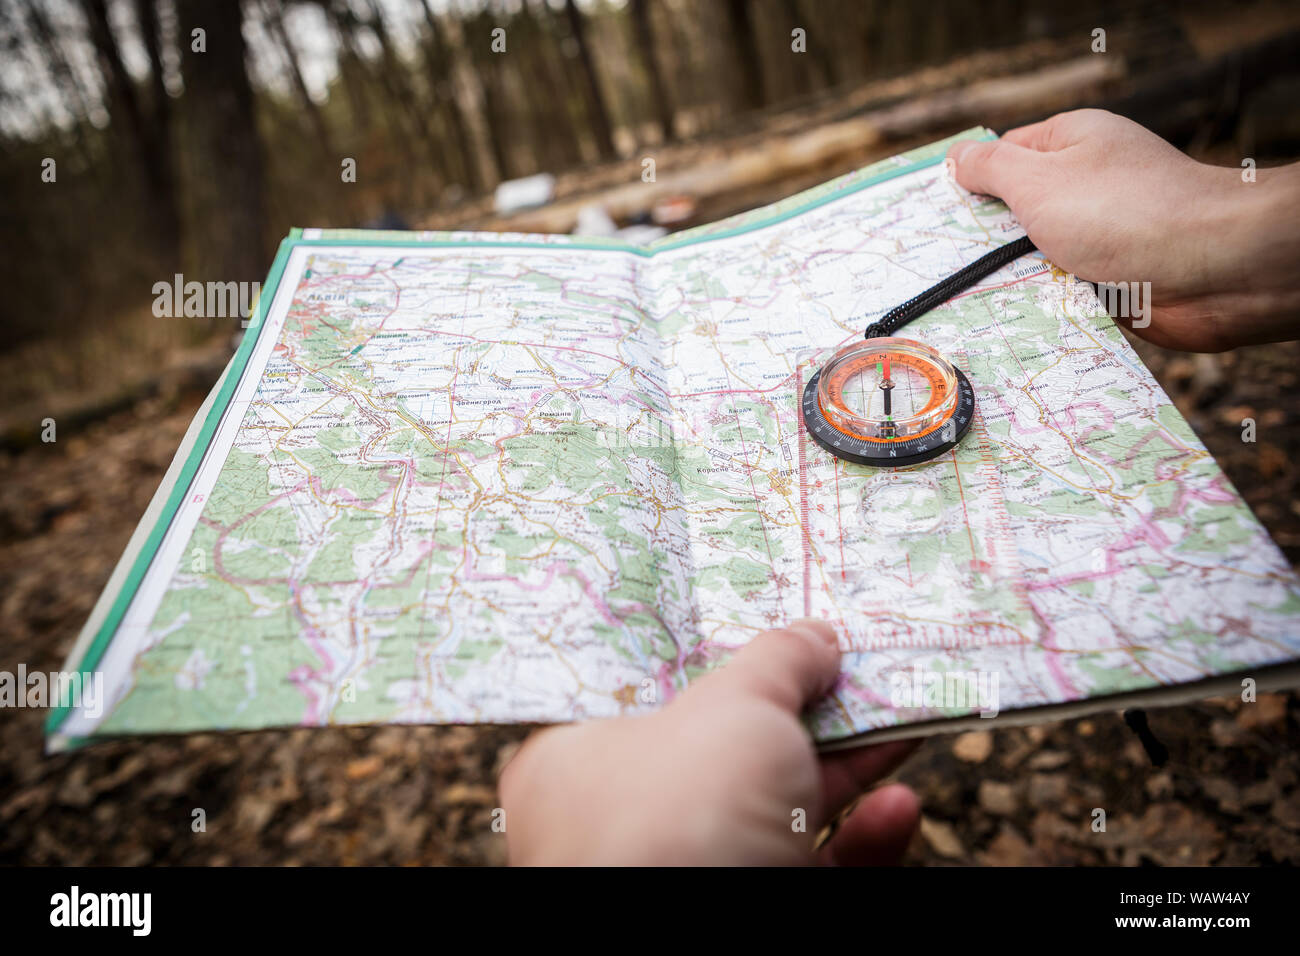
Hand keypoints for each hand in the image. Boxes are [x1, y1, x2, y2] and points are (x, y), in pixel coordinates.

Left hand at [498, 620, 919, 864]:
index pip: (646, 696)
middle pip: (728, 749)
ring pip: (779, 811)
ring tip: (903, 728)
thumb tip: (816, 638)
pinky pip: (811, 867)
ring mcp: (691, 874)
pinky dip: (860, 839)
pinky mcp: (752, 912)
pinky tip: (897, 807)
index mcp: (580, 760)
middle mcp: (627, 823)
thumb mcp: (735, 709)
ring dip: (850, 770)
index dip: (711, 661)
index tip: (768, 633)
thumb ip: (778, 662)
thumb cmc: (678, 819)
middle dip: (805, 711)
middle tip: (858, 673)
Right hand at [947, 109, 1299, 351]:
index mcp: (1072, 143)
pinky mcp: (1112, 278)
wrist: (1213, 269)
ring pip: (1035, 257)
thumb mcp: (1038, 179)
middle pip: (1015, 211)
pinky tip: (1012, 319)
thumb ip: (990, 167)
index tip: (931, 216)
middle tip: (938, 265)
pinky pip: (1061, 290)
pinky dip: (1042, 304)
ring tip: (969, 299)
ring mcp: (1101, 233)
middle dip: (983, 239)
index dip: (968, 182)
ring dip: (1012, 278)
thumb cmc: (1125, 212)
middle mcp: (1088, 184)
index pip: (1004, 154)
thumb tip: (957, 158)